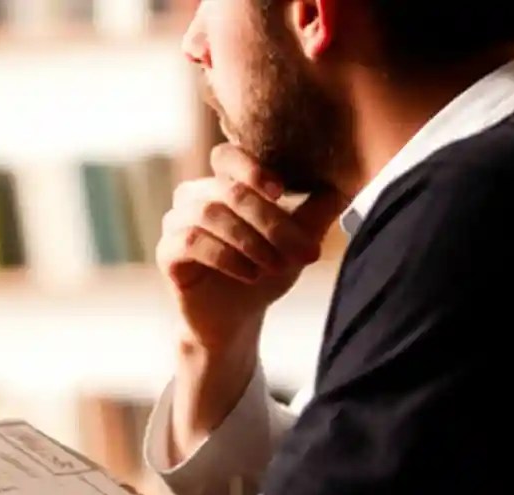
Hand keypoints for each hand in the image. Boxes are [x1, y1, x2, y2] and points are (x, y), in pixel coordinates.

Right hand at [156, 144, 347, 350]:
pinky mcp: (167, 254)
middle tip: (302, 251)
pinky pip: (191, 242)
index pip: (226, 156)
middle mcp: (193, 197)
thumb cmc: (265, 271)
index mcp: (222, 184)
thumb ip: (317, 210)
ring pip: (209, 214)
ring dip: (250, 240)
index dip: (251, 168)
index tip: (282, 191)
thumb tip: (346, 181)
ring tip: (276, 266)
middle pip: (228, 191)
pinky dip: (225, 256)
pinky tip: (249, 274)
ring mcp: (175, 223)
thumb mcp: (297, 239)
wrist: (237, 319)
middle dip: (270, 221)